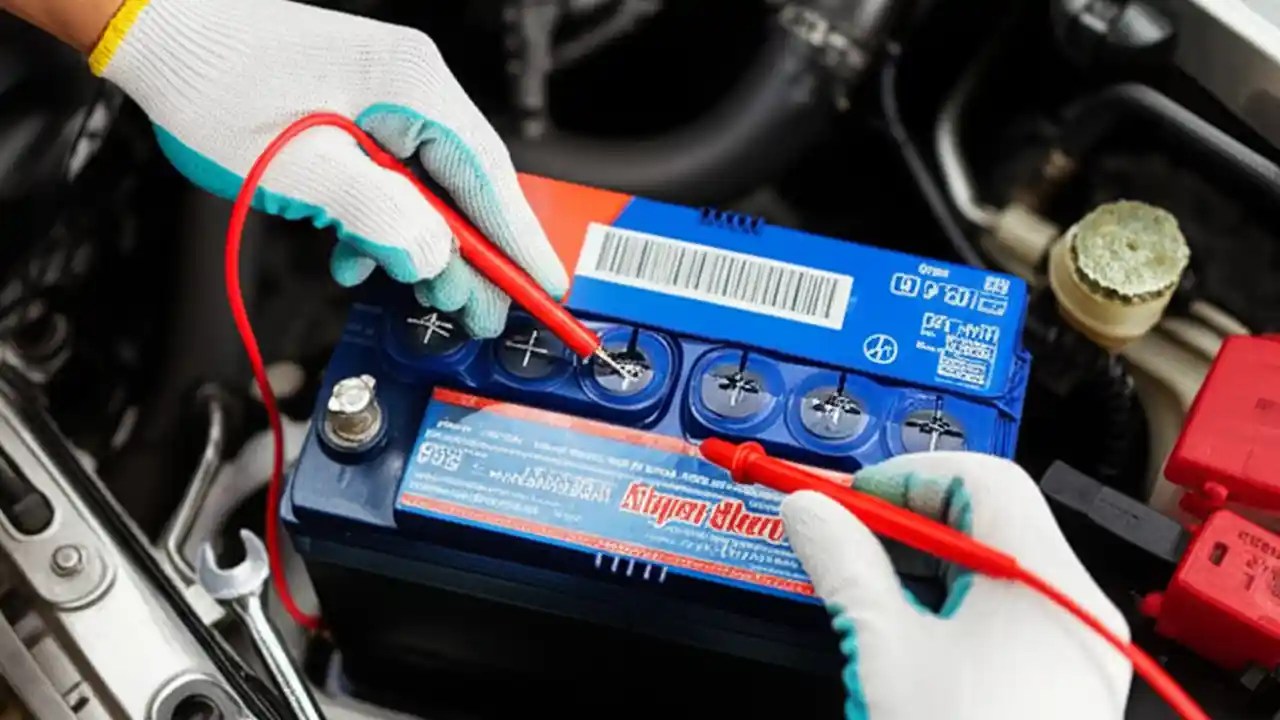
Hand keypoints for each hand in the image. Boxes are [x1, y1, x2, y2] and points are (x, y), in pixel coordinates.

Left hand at [88, 0, 566, 336]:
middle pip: (468, 186)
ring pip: (431, 188)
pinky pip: (395, 178)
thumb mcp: (303, 168)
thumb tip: (433, 257)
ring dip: (419, 244)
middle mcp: (409, 85)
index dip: (520, 241)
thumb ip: (379, 217)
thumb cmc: (216, 83)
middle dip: (472, 255)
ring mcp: (386, 96)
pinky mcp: (360, 111)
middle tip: (479, 313)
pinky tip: (357, 251)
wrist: (158, 35)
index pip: (489, 177)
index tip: (546, 287)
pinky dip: (384, 222)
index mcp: (410, 87)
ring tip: (409, 288)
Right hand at [781, 452, 1131, 719]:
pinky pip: (999, 616)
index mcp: (1045, 583)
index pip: (979, 478)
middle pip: (988, 519)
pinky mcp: (1054, 687)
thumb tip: (810, 510)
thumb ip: (843, 564)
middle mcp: (1071, 609)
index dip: (905, 475)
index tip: (846, 497)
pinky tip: (899, 632)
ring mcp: (1069, 651)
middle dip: (904, 520)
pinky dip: (943, 607)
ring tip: (861, 587)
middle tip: (841, 534)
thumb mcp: (884, 651)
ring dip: (919, 564)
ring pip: (990, 570)